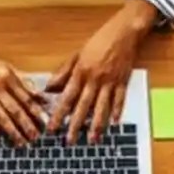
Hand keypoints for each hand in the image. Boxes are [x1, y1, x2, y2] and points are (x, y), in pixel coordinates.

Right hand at [0, 24, 45, 144]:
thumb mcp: (5, 66)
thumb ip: (23, 80)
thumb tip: (39, 94)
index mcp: (7, 76)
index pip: (26, 97)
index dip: (37, 112)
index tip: (45, 123)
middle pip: (15, 109)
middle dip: (27, 125)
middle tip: (35, 138)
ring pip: (0, 115)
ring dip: (11, 131)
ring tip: (20, 142)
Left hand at [47, 2, 148, 143]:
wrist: (124, 32)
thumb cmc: (99, 41)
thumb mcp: (77, 54)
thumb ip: (63, 72)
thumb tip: (49, 87)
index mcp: (81, 72)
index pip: (67, 97)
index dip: (59, 114)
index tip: (52, 128)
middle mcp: (94, 79)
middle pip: (83, 106)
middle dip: (75, 126)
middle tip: (69, 142)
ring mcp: (110, 81)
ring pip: (102, 107)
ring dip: (96, 125)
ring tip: (92, 139)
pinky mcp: (123, 81)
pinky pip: (120, 99)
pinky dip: (117, 112)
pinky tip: (113, 124)